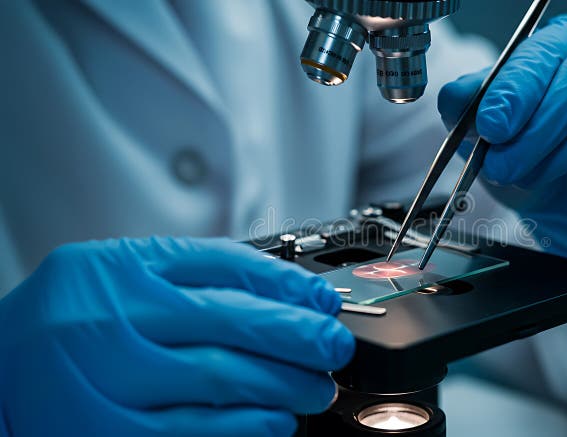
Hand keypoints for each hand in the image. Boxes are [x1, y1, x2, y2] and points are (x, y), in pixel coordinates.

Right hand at [0, 237, 353, 436]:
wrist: (1, 373)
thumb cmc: (74, 318)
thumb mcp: (125, 273)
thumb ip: (197, 275)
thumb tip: (287, 294)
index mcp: (123, 270)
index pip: (224, 268)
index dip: (286, 286)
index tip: (324, 302)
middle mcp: (115, 319)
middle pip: (232, 324)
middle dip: (298, 338)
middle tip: (334, 348)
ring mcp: (111, 379)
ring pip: (222, 380)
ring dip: (284, 386)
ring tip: (316, 387)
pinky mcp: (110, 432)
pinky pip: (195, 432)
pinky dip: (246, 427)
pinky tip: (275, 421)